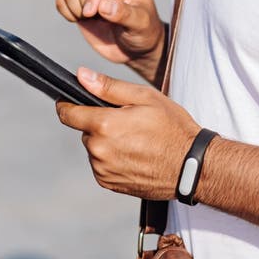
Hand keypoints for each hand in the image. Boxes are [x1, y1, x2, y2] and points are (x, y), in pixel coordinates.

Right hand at [56, 0, 166, 84]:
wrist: (134, 46)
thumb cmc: (143, 31)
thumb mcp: (140, 24)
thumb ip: (124, 14)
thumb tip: (103, 4)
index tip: (91, 14)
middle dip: (86, 4)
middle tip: (99, 18)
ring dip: (76, 8)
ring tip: (94, 18)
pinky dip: (66, 11)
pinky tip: (82, 19)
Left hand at [56, 68, 200, 199]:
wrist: (191, 166)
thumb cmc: (172, 128)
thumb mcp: (145, 97)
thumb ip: (109, 87)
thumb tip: (82, 75)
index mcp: (104, 125)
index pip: (67, 114)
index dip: (66, 104)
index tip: (68, 101)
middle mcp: (99, 150)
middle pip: (85, 130)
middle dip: (100, 123)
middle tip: (128, 121)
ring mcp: (103, 170)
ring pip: (94, 148)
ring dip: (106, 142)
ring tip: (136, 140)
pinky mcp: (109, 183)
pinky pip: (101, 165)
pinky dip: (112, 158)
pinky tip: (134, 155)